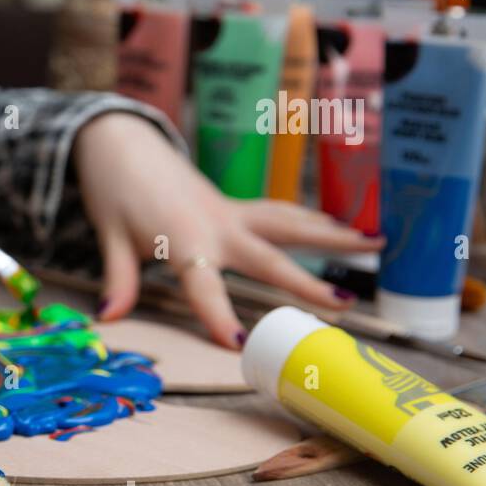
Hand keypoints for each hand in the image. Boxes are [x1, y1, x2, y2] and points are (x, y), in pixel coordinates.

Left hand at [76, 113, 383, 348]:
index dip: (219, 316)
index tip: (240, 344)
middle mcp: (216, 226)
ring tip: (377, 243)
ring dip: (331, 235)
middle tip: (347, 304)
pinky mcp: (234, 204)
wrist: (121, 141)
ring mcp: (230, 212)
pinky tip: (341, 226)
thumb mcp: (110, 238)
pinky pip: (279, 213)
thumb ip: (118, 280)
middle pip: (268, 257)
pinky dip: (311, 219)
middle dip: (307, 282)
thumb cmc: (113, 190)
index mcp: (182, 240)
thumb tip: (107, 318)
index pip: (203, 287)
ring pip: (288, 224)